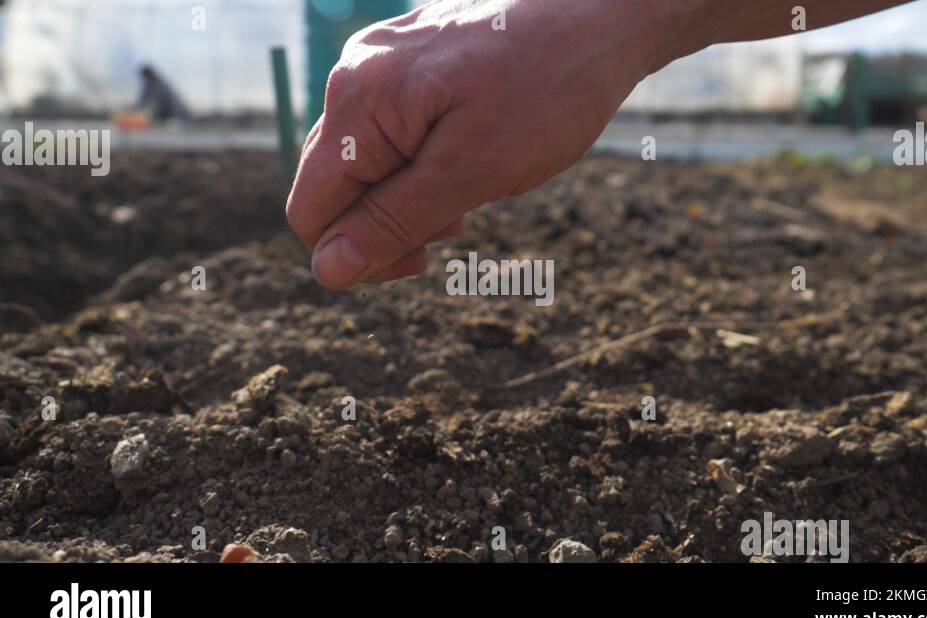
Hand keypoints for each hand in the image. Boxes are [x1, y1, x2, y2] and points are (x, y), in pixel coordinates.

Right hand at [285, 0, 688, 288]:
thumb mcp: (469, 173)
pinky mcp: (414, 60)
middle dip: (381, 225)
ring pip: (366, 159)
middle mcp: (357, 74)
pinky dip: (420, 163)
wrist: (603, 16)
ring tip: (466, 199)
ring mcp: (385, 62)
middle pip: (332, 184)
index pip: (310, 208)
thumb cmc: (546, 91)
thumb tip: (326, 271)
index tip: (417, 262)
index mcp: (359, 102)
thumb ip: (392, 223)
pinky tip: (465, 165)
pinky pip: (393, 128)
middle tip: (450, 231)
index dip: (351, 253)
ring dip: (404, 198)